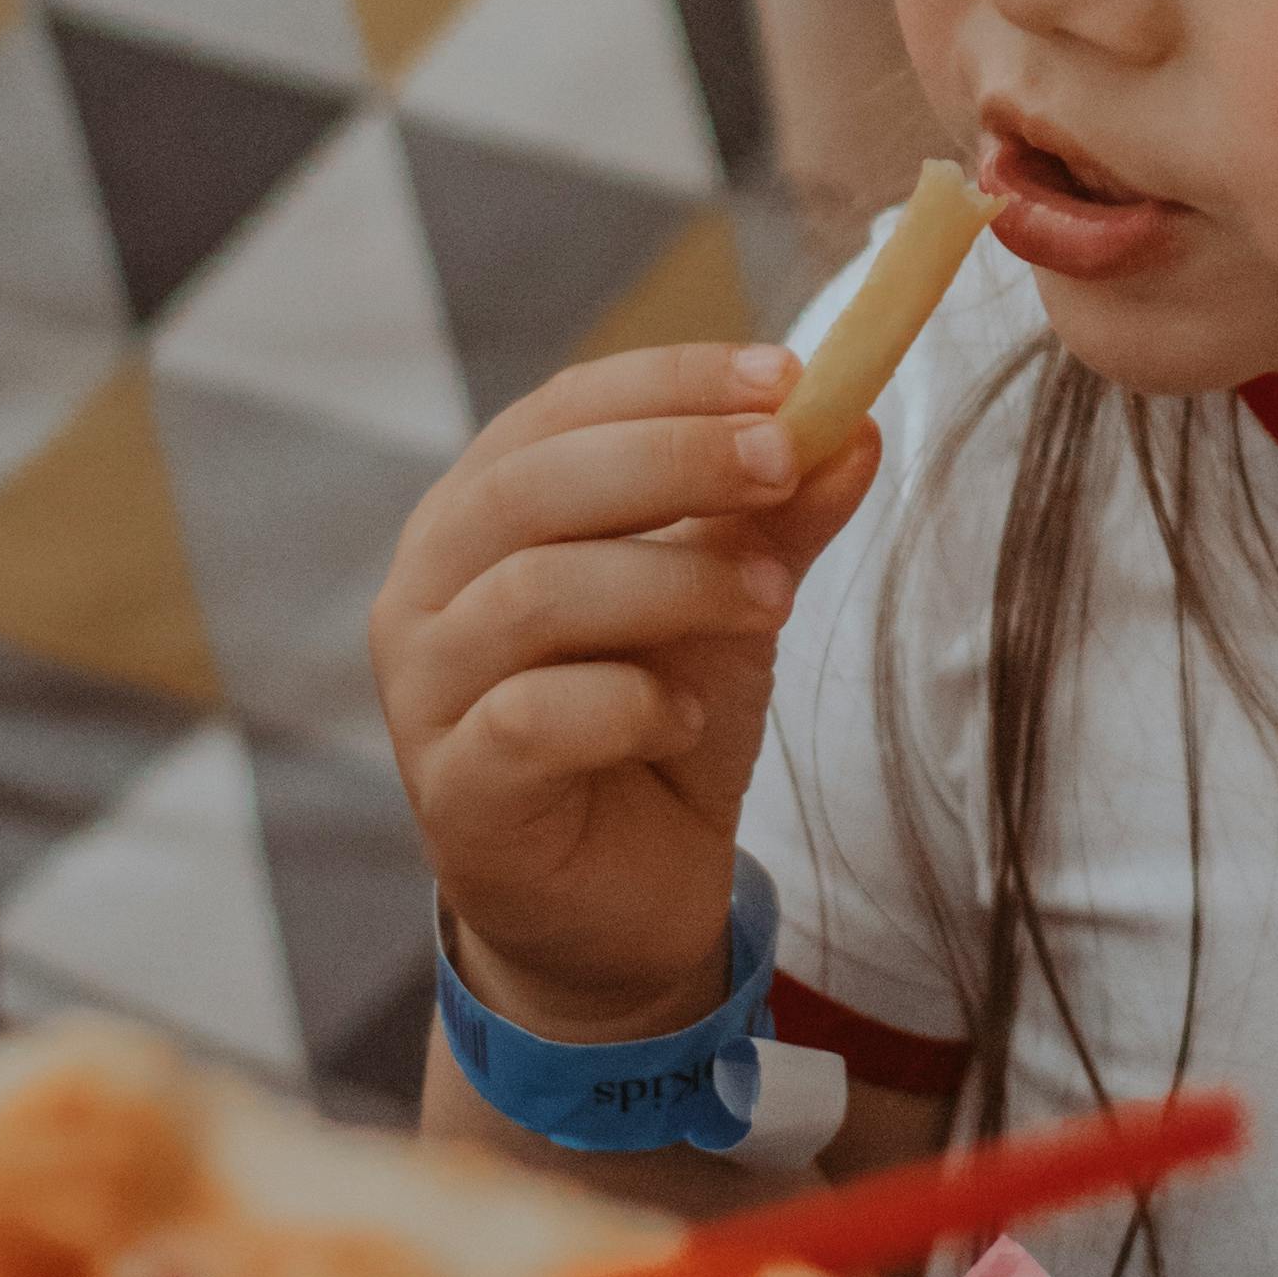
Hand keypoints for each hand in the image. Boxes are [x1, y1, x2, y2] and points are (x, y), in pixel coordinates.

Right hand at [371, 347, 882, 1033]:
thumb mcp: (733, 601)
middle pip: (532, 486)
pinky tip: (687, 716)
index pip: (560, 409)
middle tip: (784, 462)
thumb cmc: (658, 721)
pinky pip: (530, 719)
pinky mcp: (454, 792)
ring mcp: (425, 693)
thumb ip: (778, 518)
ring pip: (532, 594)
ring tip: (772, 602)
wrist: (626, 902)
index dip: (670, 381)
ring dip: (672, 581)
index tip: (787, 374)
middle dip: (672, 460)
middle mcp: (428, 587)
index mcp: (482, 512)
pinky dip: (627, 704)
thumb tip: (852, 426)